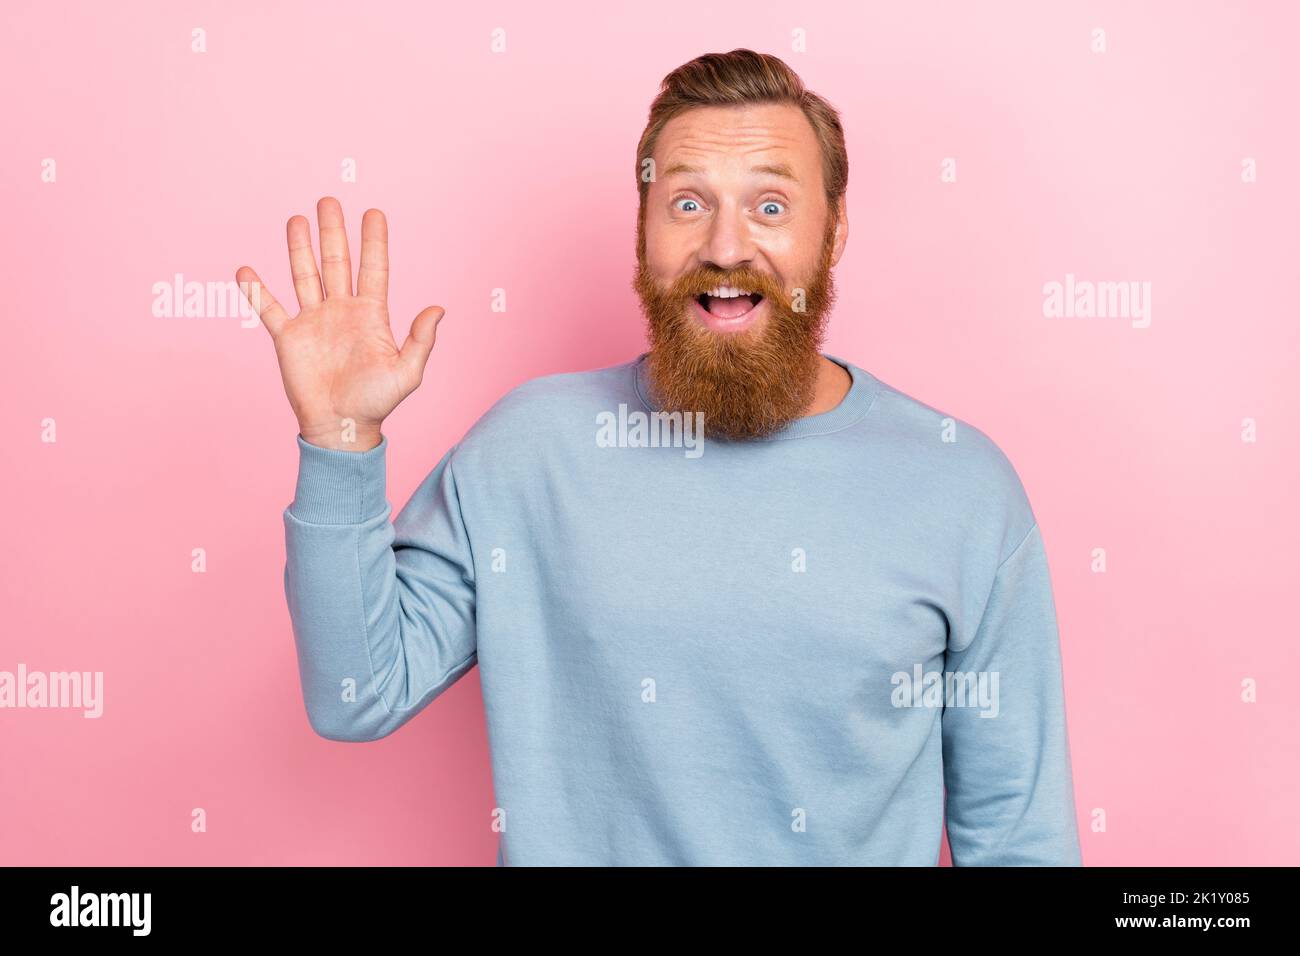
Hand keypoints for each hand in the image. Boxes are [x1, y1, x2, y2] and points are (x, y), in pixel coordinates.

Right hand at [237, 197, 444, 450]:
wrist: (342, 429)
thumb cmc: (377, 404)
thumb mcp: (407, 373)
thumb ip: (421, 340)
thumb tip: (438, 309)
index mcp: (371, 316)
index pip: (373, 269)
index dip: (374, 241)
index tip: (374, 212)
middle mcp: (341, 311)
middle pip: (336, 262)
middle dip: (333, 232)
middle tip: (329, 201)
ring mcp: (314, 322)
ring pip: (304, 275)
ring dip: (300, 248)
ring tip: (297, 219)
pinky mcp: (289, 338)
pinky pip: (269, 308)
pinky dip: (256, 291)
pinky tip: (246, 270)